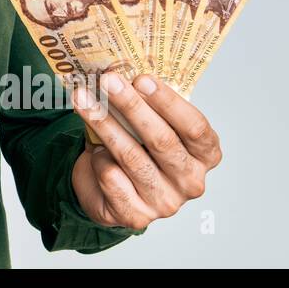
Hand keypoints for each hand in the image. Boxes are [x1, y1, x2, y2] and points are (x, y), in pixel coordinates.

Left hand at [69, 72, 221, 229]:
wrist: (111, 190)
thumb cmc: (138, 147)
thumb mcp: (149, 124)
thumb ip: (147, 105)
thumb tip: (121, 72)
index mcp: (205, 155)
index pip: (195, 128)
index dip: (168, 102)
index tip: (141, 79)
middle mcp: (191, 181)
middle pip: (162, 140)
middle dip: (131, 106)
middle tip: (108, 80)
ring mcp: (165, 202)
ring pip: (131, 157)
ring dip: (104, 123)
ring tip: (83, 99)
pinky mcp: (136, 215)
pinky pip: (111, 178)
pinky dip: (98, 158)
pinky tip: (93, 149)